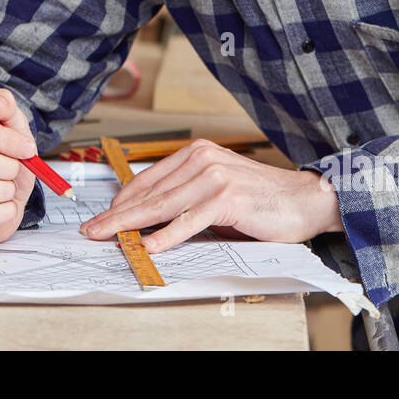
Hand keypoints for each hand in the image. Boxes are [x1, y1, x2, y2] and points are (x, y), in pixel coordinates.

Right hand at [0, 87, 37, 246]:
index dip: (6, 139)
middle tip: (15, 170)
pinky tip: (3, 206)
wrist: (4, 200)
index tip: (27, 148)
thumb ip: (4, 107)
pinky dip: (4, 211)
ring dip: (6, 190)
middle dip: (8, 167)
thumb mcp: (11, 128)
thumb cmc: (4, 160)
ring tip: (6, 187)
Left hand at [79, 139, 342, 252]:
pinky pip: (189, 221)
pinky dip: (167, 236)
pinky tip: (149, 246)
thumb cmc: (262, 200)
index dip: (122, 202)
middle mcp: (202, 159)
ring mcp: (214, 177)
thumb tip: (148, 222)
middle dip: (117, 216)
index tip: (102, 218)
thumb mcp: (217, 191)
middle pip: (150, 194)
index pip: (148, 180)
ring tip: (110, 239)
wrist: (306, 200)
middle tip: (91, 231)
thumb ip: (186, 199)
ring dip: (132, 226)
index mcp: (197, 153)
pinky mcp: (227, 198)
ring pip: (163, 207)